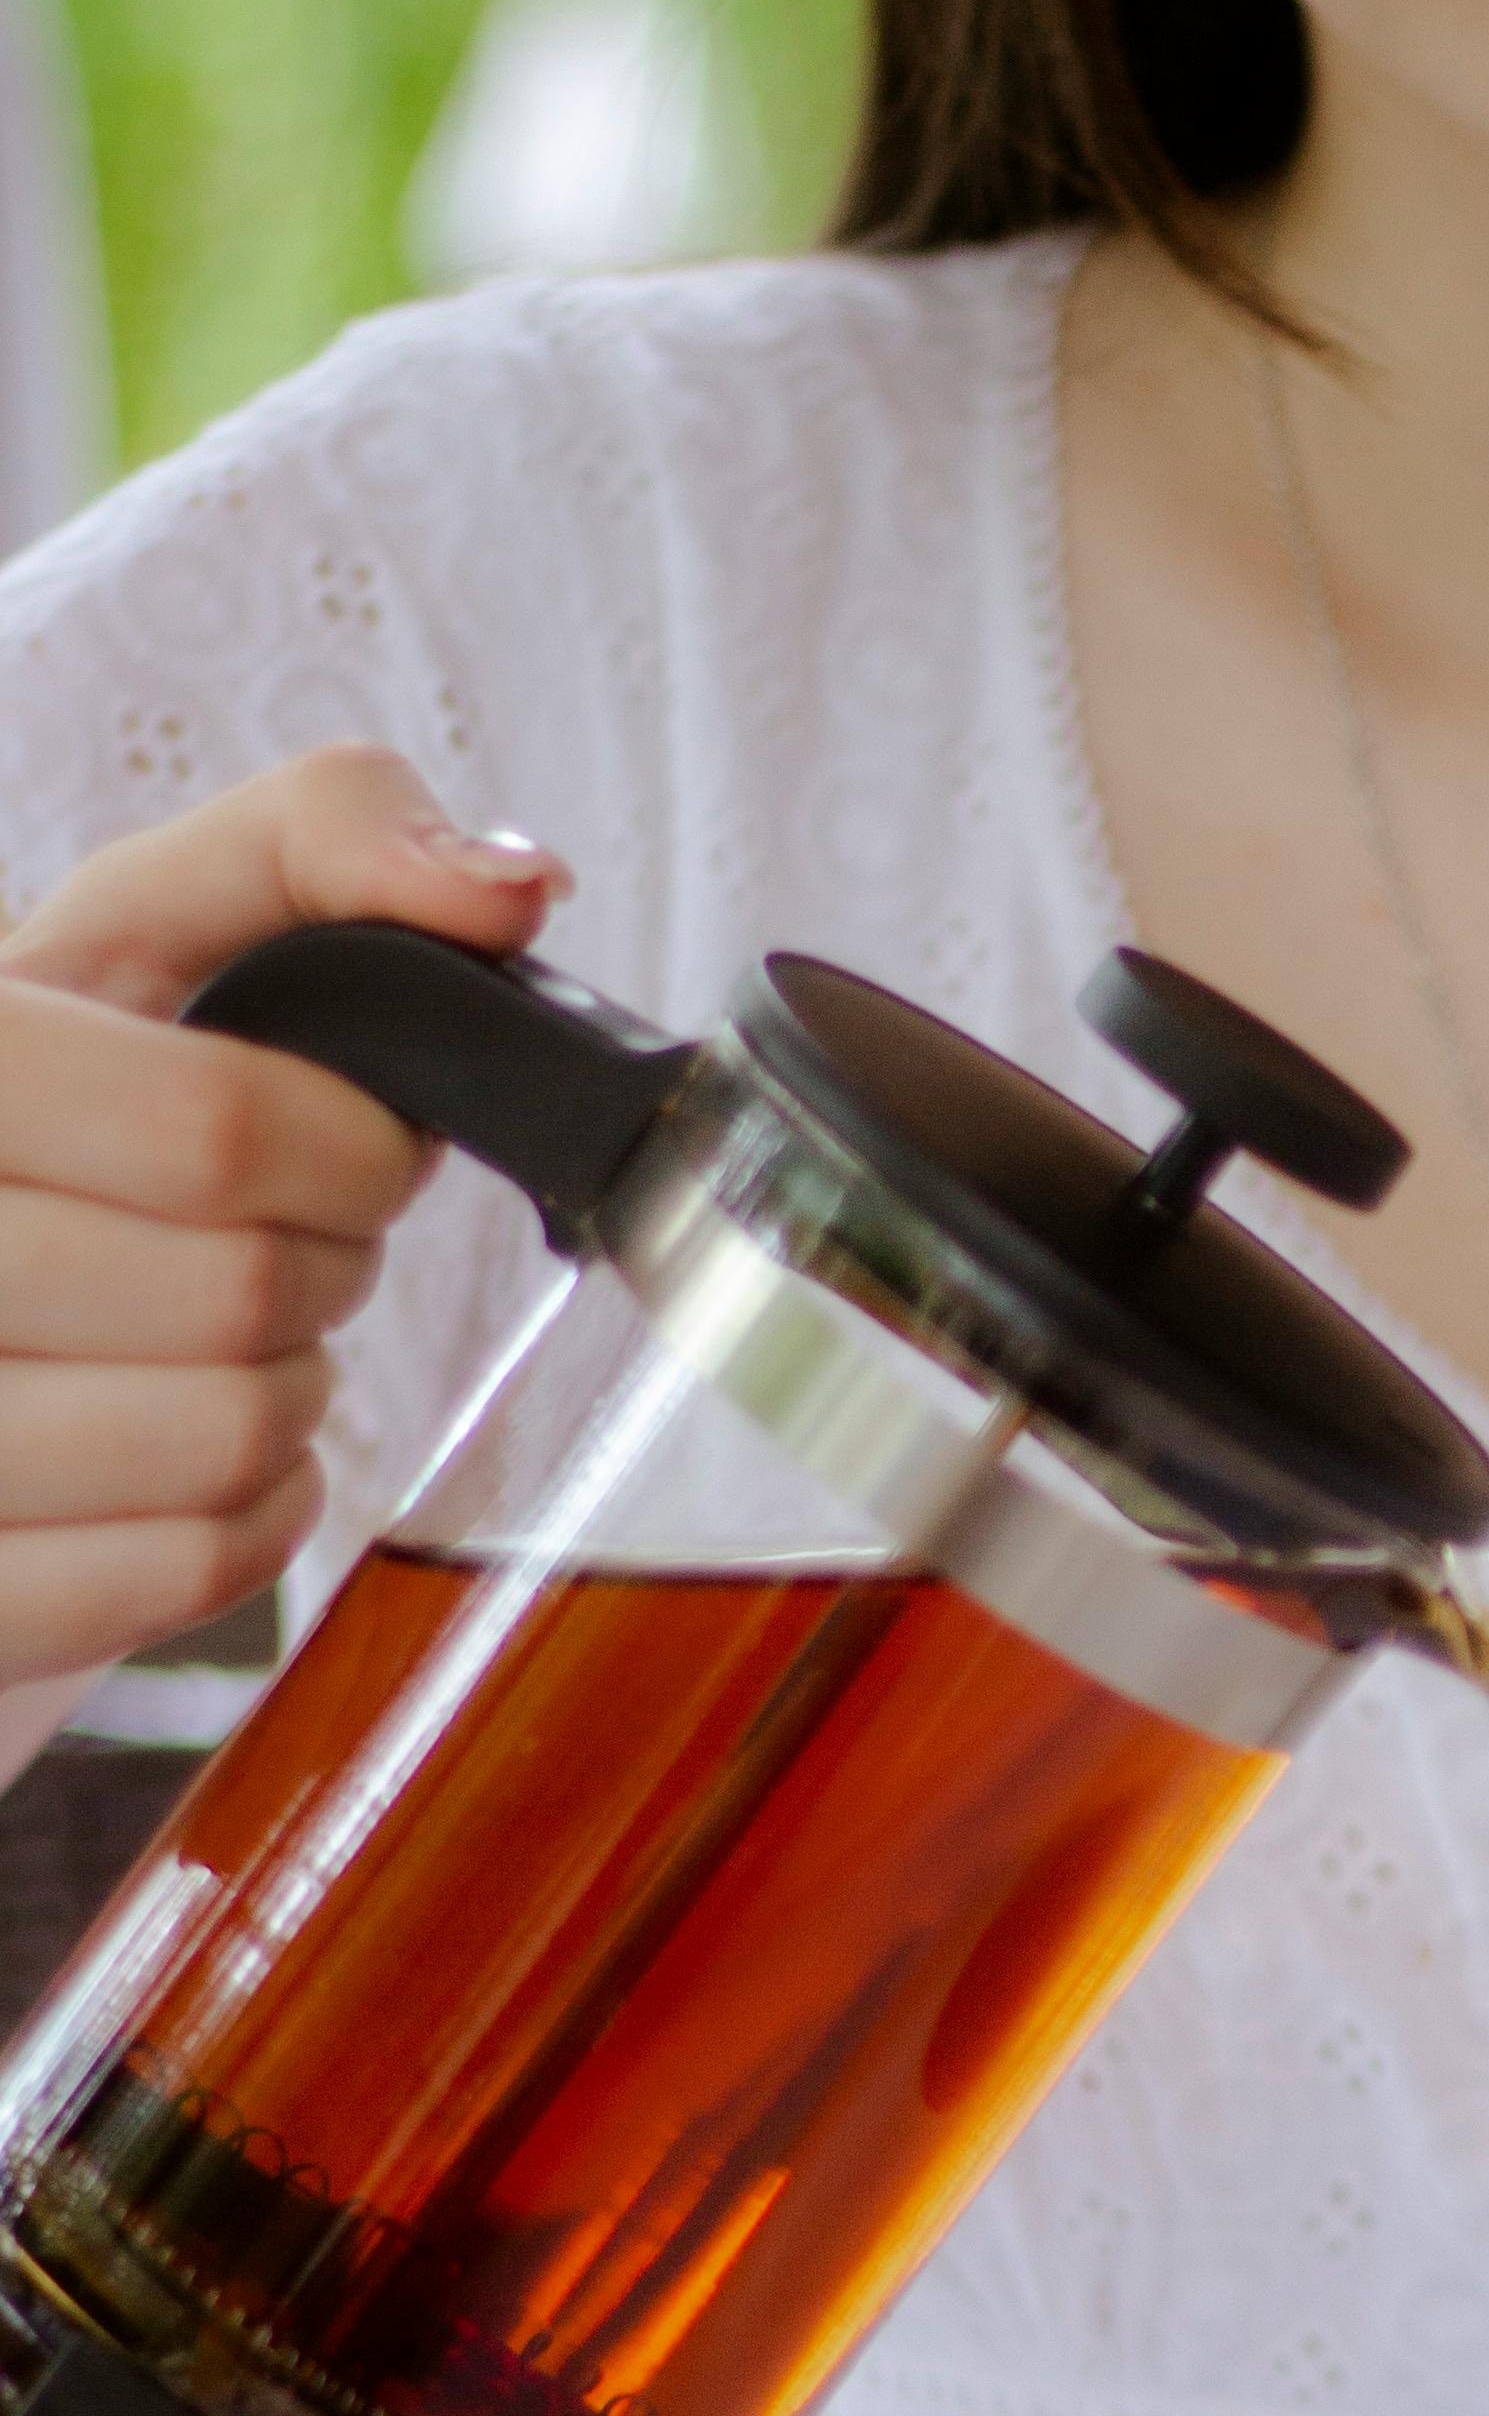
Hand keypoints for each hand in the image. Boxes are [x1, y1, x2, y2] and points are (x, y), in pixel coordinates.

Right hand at [0, 746, 570, 1686]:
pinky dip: (254, 1518)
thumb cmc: (55, 1105)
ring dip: (292, 1394)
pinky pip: (182, 1572)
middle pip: (238, 1292)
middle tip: (292, 1245)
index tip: (364, 1148)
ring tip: (236, 1341)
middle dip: (327, 1269)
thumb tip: (505, 885)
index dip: (351, 1150)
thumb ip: (317, 843)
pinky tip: (209, 1447)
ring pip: (225, 1440)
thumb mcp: (143, 928)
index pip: (214, 1128)